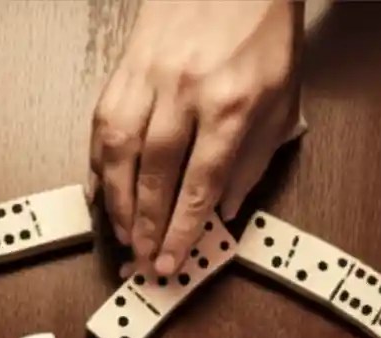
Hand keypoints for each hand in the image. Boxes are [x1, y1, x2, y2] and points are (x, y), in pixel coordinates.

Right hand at [89, 0, 304, 276]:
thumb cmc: (263, 33)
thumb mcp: (282, 98)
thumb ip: (254, 157)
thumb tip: (223, 209)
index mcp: (232, 104)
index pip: (200, 183)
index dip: (181, 229)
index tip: (169, 261)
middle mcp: (185, 92)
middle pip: (156, 173)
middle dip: (145, 224)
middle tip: (140, 259)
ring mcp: (150, 76)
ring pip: (120, 149)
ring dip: (116, 199)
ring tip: (120, 233)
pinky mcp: (126, 65)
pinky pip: (103, 121)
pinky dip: (98, 160)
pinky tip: (101, 188)